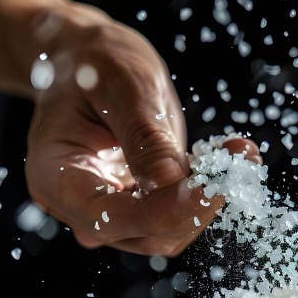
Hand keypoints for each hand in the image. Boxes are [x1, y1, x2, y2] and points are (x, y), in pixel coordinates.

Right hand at [25, 5, 259, 255]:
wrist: (91, 63)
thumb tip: (170, 181)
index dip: (164, 211)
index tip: (212, 187)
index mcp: (55, 178)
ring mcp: (114, 211)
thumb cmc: (95, 65)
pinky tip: (231, 155)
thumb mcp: (119, 85)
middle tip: (241, 157)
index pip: (110, 217)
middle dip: (198, 204)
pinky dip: (209, 189)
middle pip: (147, 234)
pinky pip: (181, 213)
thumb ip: (143, 135)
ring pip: (171, 231)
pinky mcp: (143, 205)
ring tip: (240, 152)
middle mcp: (82, 206)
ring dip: (210, 196)